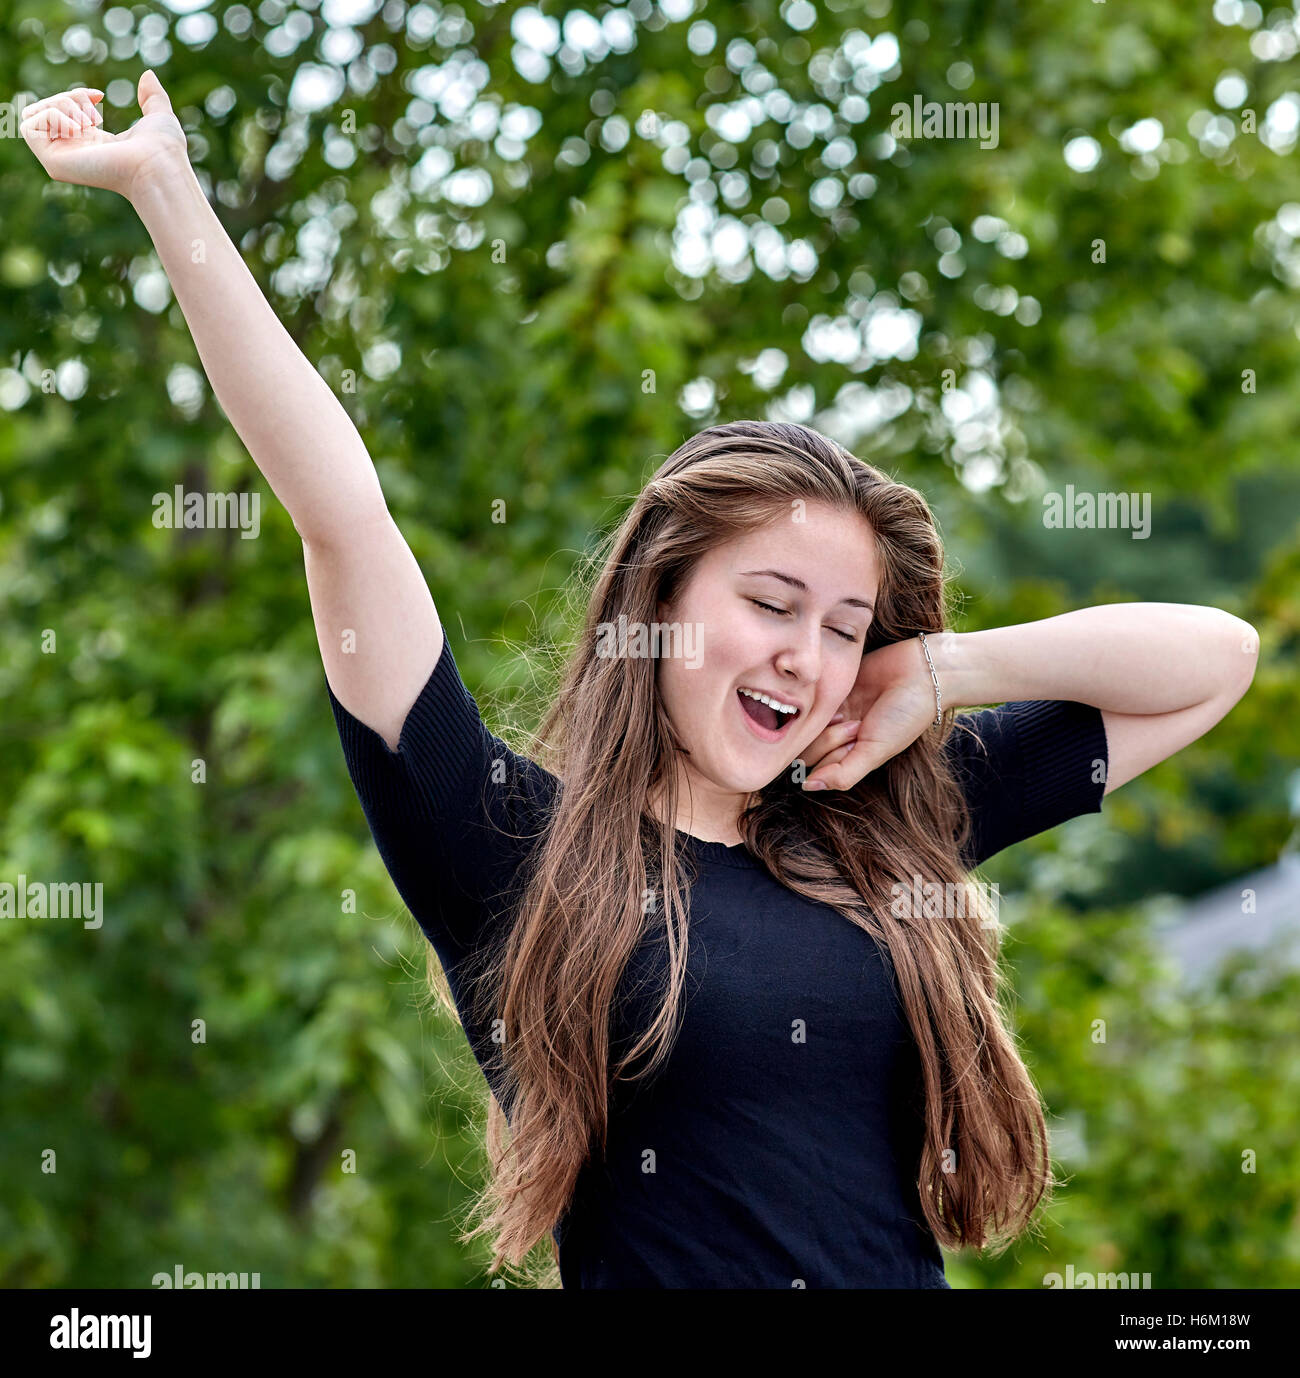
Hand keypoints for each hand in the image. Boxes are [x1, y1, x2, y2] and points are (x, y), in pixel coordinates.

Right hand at [20, 71, 188, 200]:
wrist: (159, 166)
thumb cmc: (163, 149)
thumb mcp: (158, 115)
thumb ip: (152, 97)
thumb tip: (148, 75)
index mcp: (93, 144)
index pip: (63, 113)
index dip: (76, 95)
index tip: (100, 96)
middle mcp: (75, 152)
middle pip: (46, 110)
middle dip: (66, 98)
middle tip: (94, 114)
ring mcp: (62, 159)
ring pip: (34, 116)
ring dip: (59, 105)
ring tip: (87, 121)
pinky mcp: (54, 163)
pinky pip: (29, 127)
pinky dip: (52, 116)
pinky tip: (78, 128)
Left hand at [799, 635, 939, 791]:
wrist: (919, 673)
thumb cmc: (905, 716)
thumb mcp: (876, 751)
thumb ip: (844, 774)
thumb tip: (807, 786)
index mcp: (854, 757)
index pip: (820, 770)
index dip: (831, 759)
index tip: (855, 743)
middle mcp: (842, 739)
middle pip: (810, 750)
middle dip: (830, 740)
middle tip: (855, 726)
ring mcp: (836, 716)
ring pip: (809, 729)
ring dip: (828, 722)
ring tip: (851, 713)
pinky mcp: (833, 693)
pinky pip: (812, 704)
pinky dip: (822, 703)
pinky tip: (841, 698)